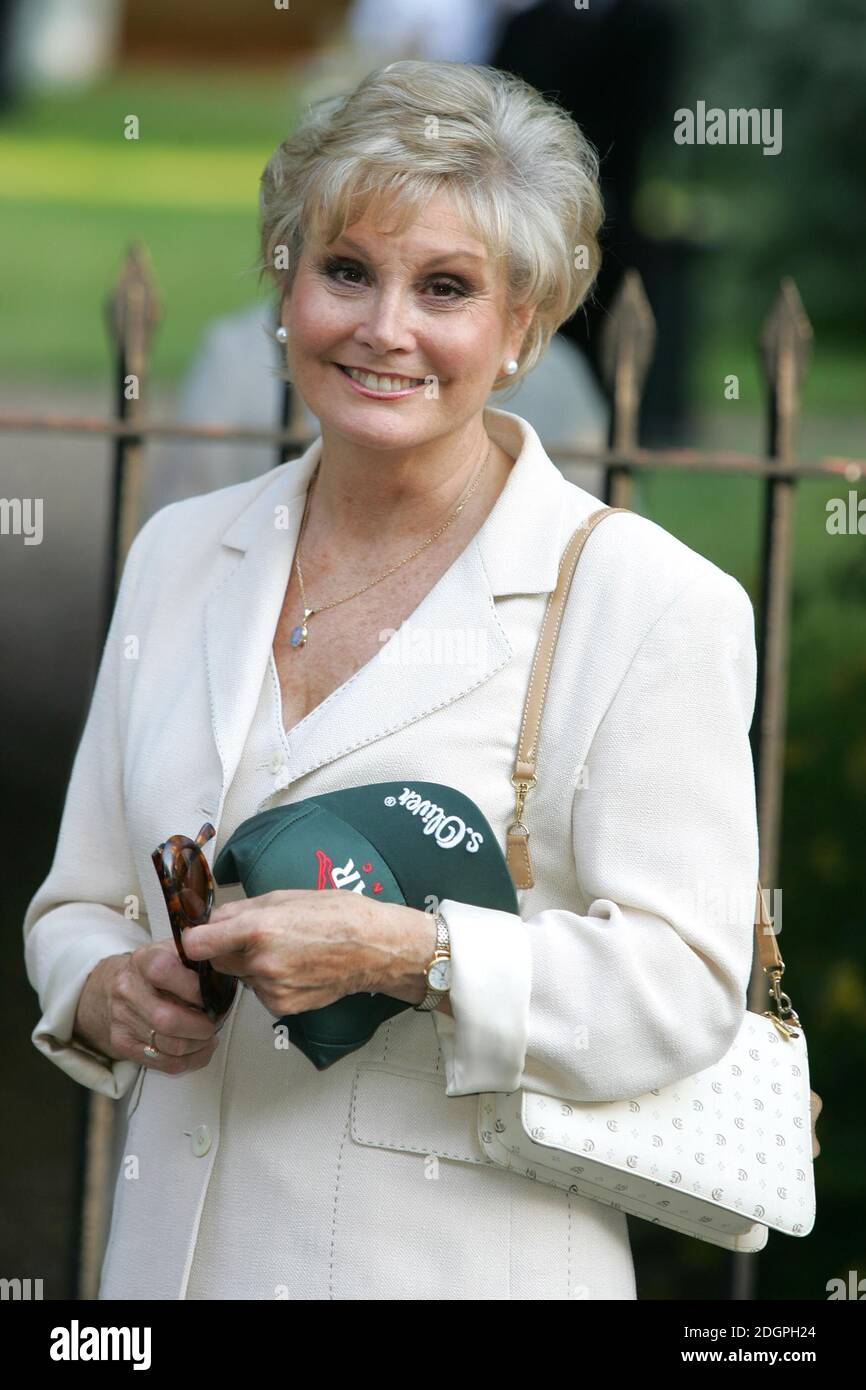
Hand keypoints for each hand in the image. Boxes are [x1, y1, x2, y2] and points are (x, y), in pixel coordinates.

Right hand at [74, 942, 221, 1074]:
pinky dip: (191, 1060)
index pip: (163, 972)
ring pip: (170, 1045)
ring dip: (199, 1045)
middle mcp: (127, 989)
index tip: (212, 995)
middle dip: (201, 1026)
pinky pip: (164, 1062)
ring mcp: (122, 1019)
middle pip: (167, 1019)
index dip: (193, 988)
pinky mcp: (122, 1043)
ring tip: (208, 1035)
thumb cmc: (154, 969)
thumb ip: (199, 960)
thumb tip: (227, 977)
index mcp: (143, 960)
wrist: (110, 986)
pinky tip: (200, 1048)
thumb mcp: (174, 951)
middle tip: (215, 1022)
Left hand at [181, 889, 393, 1016]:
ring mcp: (271, 988)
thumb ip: (242, 909)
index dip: (197, 938)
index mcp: (258, 929)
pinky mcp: (282, 1007)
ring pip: (241, 977)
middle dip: (228, 949)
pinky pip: (260, 992)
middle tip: (256, 937)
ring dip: (252, 966)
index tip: (201, 936)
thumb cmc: (338, 915)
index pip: (197, 943)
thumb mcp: (285, 896)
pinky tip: (295, 967)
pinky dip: (269, 981)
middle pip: (217, 961)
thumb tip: (212, 919)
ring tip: (287, 950)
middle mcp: (260, 962)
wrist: (374, 948)